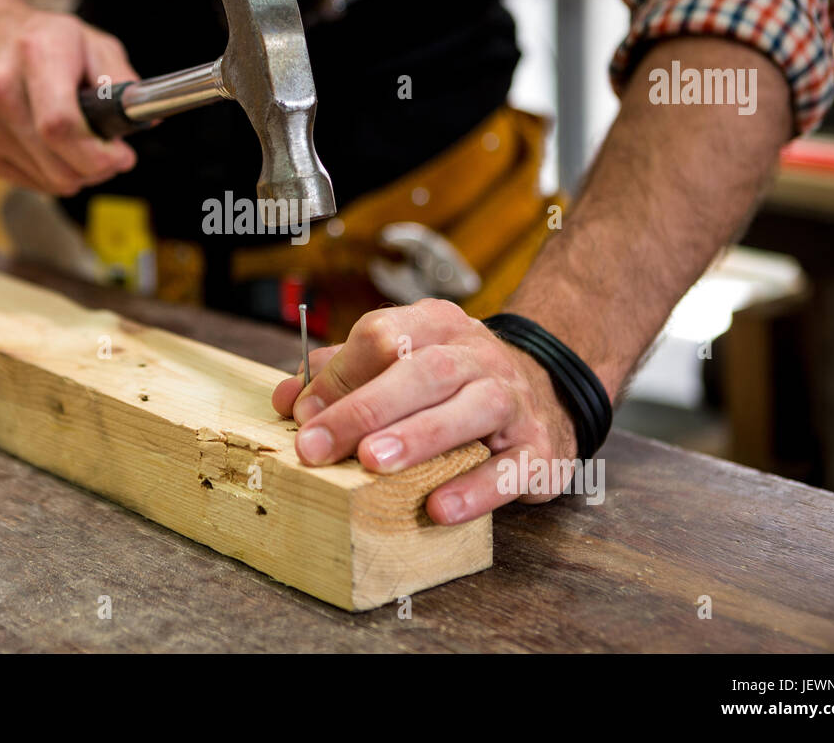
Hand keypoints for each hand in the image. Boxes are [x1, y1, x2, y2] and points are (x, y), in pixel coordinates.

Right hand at [0, 0, 139, 194]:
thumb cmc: (39, 39)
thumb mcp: (91, 43)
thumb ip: (123, 82)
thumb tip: (146, 119)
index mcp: (36, 55)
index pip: (61, 126)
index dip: (99, 154)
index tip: (120, 155)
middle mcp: (0, 88)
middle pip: (57, 163)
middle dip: (95, 169)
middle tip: (109, 154)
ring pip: (47, 181)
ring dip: (75, 173)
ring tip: (79, 145)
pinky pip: (28, 183)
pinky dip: (49, 174)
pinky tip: (50, 147)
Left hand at [271, 298, 579, 523]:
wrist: (546, 391)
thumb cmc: (453, 384)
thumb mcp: (401, 363)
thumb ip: (344, 376)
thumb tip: (287, 400)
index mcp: (436, 326)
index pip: (383, 335)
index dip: (340, 375)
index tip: (303, 415)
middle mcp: (478, 355)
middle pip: (424, 370)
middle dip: (366, 408)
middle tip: (319, 445)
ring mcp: (514, 398)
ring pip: (471, 407)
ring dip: (419, 436)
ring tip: (375, 463)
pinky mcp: (540, 447)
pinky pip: (512, 467)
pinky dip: (477, 489)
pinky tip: (439, 507)